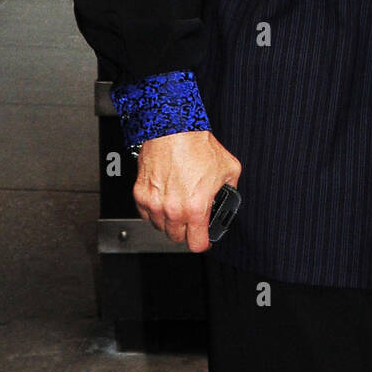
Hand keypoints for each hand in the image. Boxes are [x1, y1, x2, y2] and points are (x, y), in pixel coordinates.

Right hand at [132, 130, 240, 251]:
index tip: (204, 238)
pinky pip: (146, 214)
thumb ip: (230, 188)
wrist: (173, 128)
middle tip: (192, 217)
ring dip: (169, 220)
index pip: (197, 244)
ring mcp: (154, 203)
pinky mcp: (141, 194)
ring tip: (178, 204)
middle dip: (186, 229)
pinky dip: (154, 210)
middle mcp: (173, 209)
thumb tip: (229, 196)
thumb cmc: (198, 145)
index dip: (203, 242)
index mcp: (195, 208)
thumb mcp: (229, 169)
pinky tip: (164, 198)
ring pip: (160, 226)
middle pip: (177, 237)